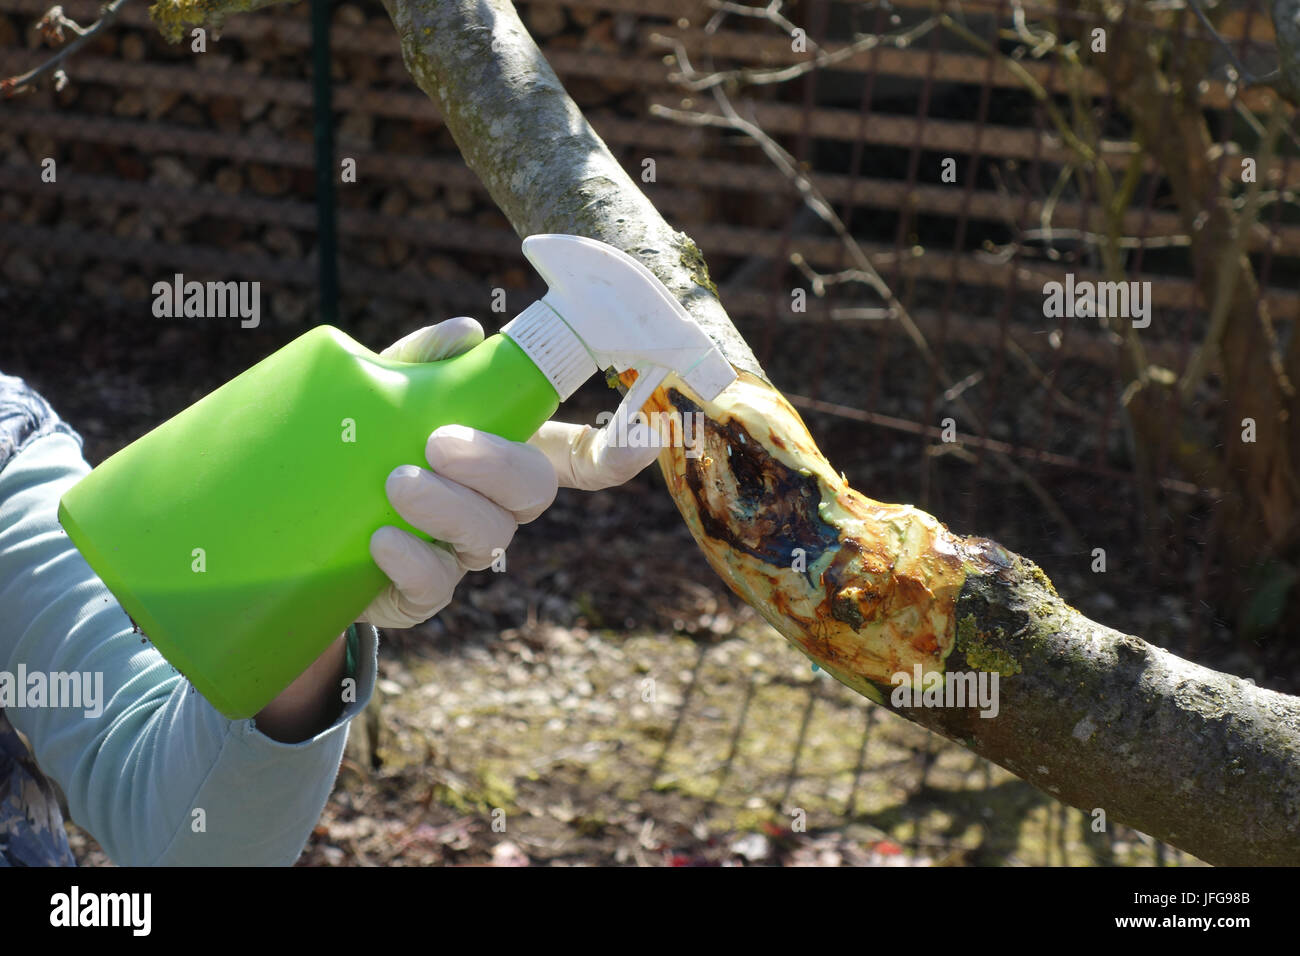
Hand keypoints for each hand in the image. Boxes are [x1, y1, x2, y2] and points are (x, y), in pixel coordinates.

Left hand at [359, 318, 664, 627]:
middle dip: (496, 465)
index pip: (574, 454)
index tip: (645, 438)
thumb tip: (465, 332)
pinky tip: (381, 538)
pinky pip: (436, 586)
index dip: (616, 452)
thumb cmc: (354, 448)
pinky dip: (413, 560)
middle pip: (533, 490)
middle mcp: (493, 504)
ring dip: (448, 507)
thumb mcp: (377, 397)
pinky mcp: (420, 594)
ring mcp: (461, 553)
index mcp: (499, 450)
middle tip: (439, 442)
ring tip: (396, 483)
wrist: (294, 527)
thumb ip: (418, 363)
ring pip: (490, 536)